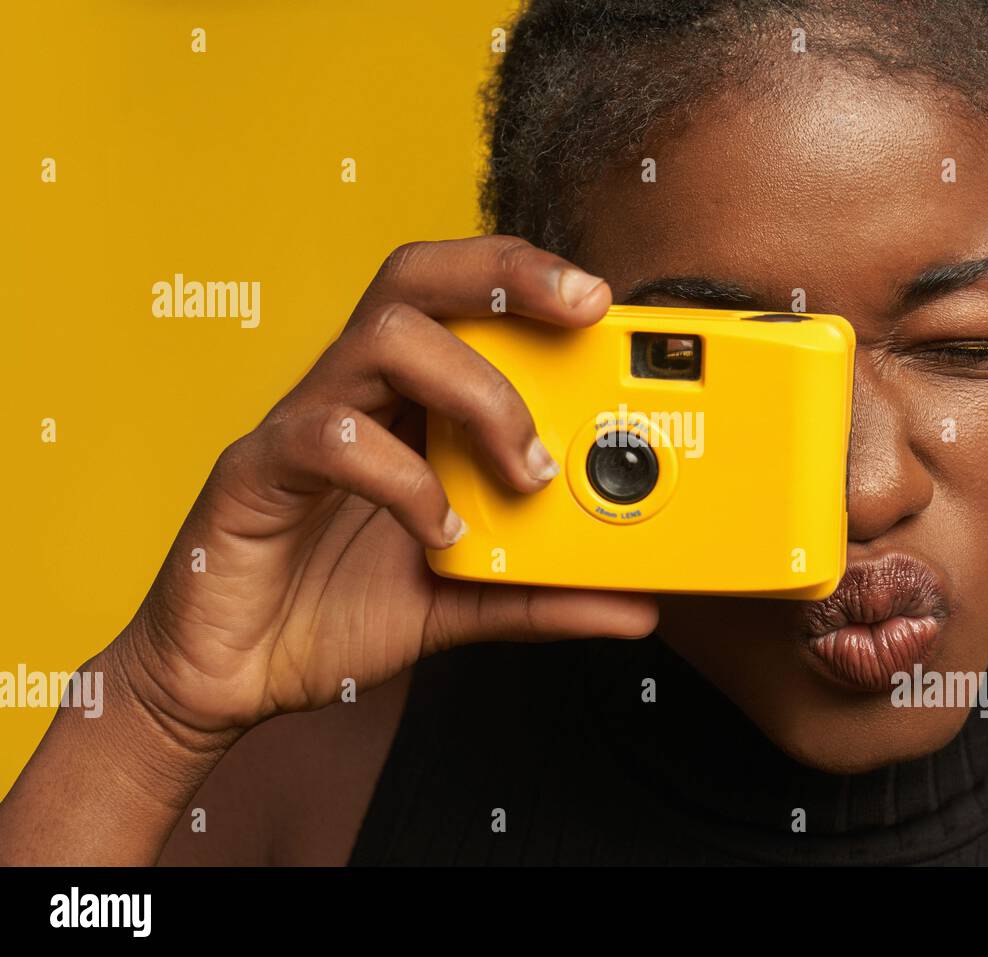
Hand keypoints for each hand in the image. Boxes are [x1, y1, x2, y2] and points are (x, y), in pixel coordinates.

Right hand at [121, 235, 657, 736]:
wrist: (237, 675)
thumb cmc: (337, 611)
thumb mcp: (464, 603)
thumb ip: (543, 594)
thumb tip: (638, 607)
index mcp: (403, 405)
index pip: (462, 301)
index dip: (528, 279)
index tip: (605, 302)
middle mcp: (355, 395)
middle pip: (416, 278)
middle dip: (507, 274)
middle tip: (586, 306)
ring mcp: (302, 424)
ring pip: (382, 339)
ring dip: (476, 392)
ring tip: (526, 470)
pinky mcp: (256, 472)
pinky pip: (330, 439)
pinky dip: (403, 480)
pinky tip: (440, 532)